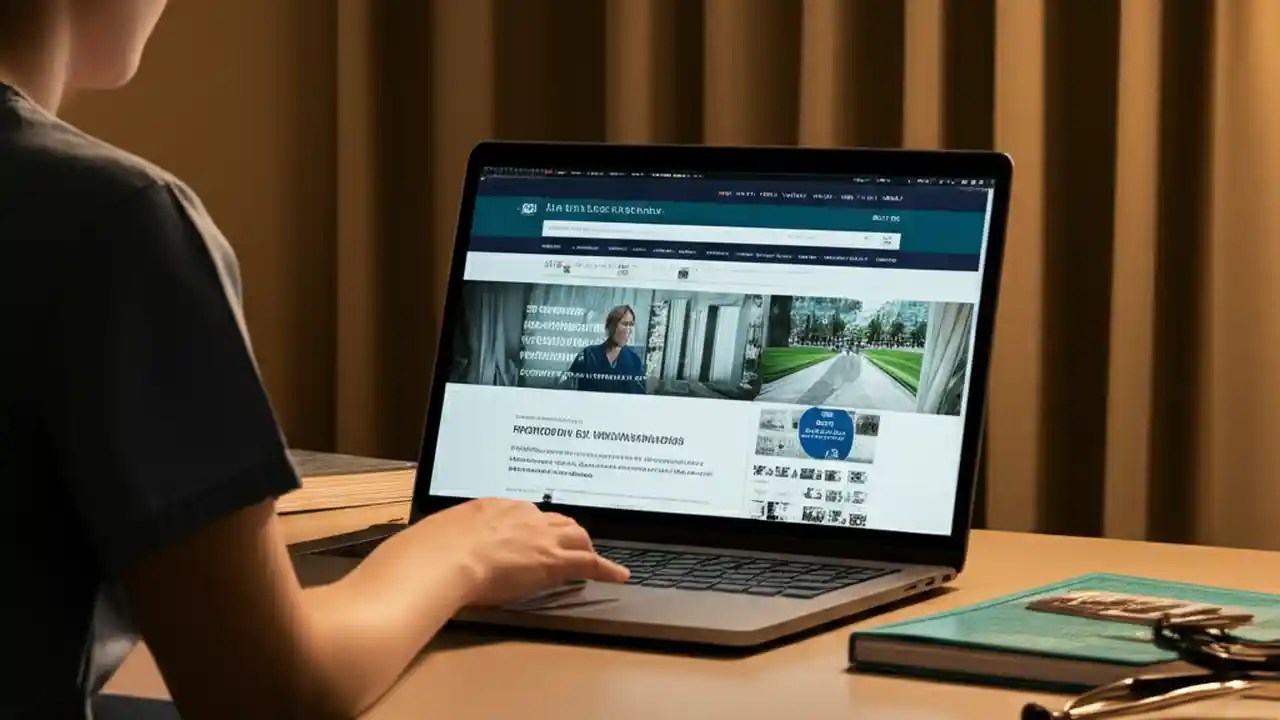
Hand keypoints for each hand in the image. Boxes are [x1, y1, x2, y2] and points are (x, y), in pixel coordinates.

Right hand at [407, 498, 628, 606]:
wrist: (444, 558)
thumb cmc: (433, 551)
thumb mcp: (442, 533)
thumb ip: (451, 536)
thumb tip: (440, 546)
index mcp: (495, 506)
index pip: (525, 514)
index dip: (534, 527)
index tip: (532, 536)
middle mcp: (523, 515)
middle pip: (556, 520)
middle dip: (565, 532)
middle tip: (568, 546)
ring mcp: (540, 537)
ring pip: (575, 536)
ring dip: (584, 547)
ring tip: (591, 559)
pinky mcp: (553, 561)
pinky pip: (589, 563)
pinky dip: (607, 569)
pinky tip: (619, 576)